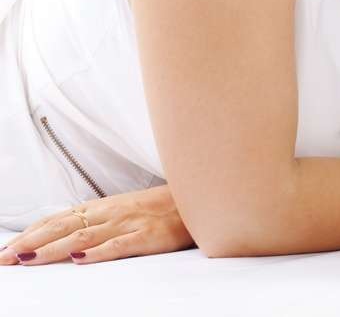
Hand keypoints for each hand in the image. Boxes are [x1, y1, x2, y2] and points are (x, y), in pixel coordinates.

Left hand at [0, 186, 192, 265]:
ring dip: (53, 249)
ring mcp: (128, 224)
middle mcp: (111, 213)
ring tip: (29, 259)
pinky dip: (98, 253)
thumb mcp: (124, 209)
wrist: (199, 199)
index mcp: (104, 206)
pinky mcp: (148, 237)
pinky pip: (119, 245)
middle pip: (63, 227)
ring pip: (83, 237)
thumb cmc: (161, 207)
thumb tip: (63, 233)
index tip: (7, 249)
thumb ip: (95, 220)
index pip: (58, 219)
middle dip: (31, 243)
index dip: (31, 233)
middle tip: (6, 259)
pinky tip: (80, 261)